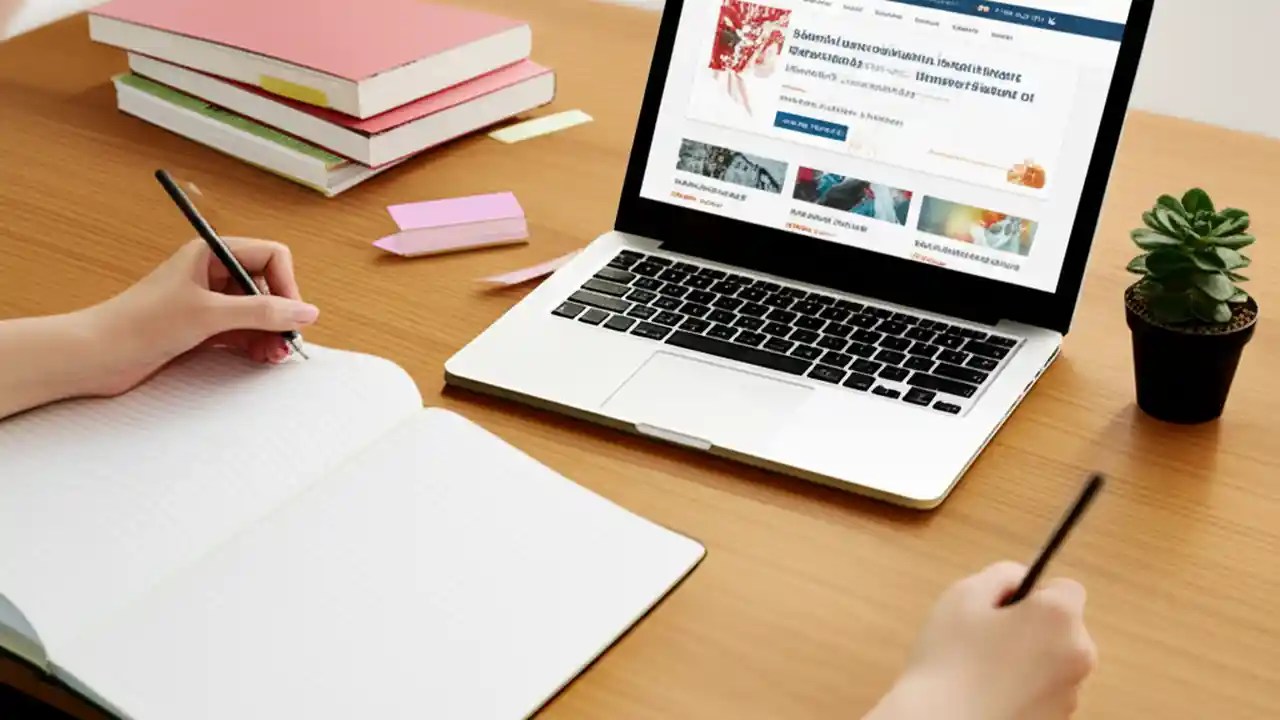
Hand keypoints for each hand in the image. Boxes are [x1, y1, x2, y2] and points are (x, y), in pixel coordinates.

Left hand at [85, 237, 318, 395]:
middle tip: (288, 341)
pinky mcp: (202, 328)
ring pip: (256, 313)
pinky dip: (256, 344)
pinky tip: (262, 357)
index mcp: (210, 254)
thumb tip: (306, 312)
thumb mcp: (209, 315)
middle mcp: (211, 274)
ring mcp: (208, 302)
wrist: (96, 355)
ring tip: (276, 355)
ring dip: (271, 333)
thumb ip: (262, 312)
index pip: (270, 256)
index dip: (286, 284)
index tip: (290, 314)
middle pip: (266, 287)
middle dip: (281, 314)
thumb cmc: (140, 324)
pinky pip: (242, 332)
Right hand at [866, 562, 1096, 719]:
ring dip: (1028, 659)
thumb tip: (1022, 581)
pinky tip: (990, 694)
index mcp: (1059, 617)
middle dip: (1032, 627)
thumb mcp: (964, 594)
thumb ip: (1002, 574)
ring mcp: (1071, 694)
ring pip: (1052, 661)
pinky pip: (1043, 691)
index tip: (1003, 608)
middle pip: (1063, 627)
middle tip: (987, 638)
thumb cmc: (950, 657)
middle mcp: (1078, 654)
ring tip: (983, 670)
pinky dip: (1024, 689)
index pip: (1066, 588)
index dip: (1034, 593)